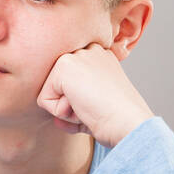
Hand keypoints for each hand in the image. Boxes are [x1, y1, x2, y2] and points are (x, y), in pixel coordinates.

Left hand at [37, 42, 153, 147]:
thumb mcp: (96, 108)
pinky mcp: (65, 66)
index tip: (102, 106)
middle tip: (96, 108)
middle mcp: (89, 50)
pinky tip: (84, 107)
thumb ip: (74, 107)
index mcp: (100, 57)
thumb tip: (56, 119)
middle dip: (70, 106)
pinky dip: (61, 113)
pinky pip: (44, 101)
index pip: (68, 85)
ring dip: (66, 111)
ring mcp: (77, 55)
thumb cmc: (119, 121)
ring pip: (49, 93)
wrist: (129, 123)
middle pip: (57, 88)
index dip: (79, 105)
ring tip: (91, 107)